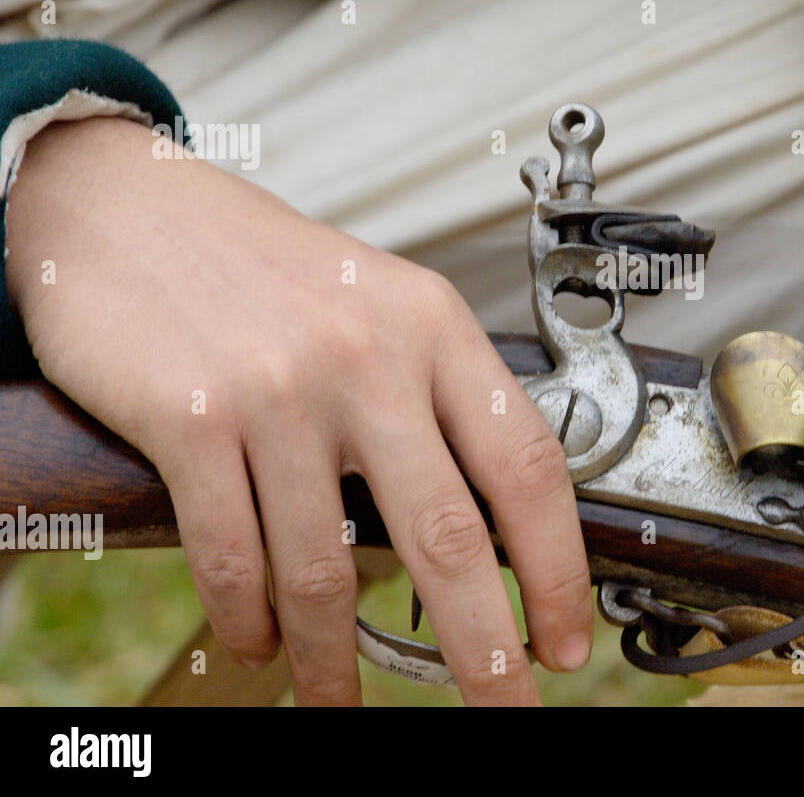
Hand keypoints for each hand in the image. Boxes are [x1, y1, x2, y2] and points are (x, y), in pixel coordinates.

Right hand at [6, 117, 592, 704]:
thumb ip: (436, 396)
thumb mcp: (380, 307)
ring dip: (336, 658)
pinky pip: (234, 556)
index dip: (559, 568)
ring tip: (342, 700)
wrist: (127, 208)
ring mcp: (279, 389)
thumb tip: (490, 519)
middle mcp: (368, 357)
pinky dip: (250, 621)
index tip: (564, 639)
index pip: (528, 464)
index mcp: (433, 327)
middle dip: (482, 649)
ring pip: (327, 567)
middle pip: (449, 536)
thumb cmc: (264, 268)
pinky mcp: (191, 418)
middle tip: (502, 707)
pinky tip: (262, 642)